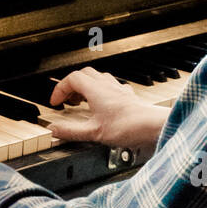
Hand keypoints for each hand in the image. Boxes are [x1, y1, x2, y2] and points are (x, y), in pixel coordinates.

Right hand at [49, 68, 166, 148]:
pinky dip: (102, 92)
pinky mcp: (128, 97)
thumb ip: (70, 131)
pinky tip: (103, 104)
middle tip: (67, 100)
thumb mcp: (92, 133)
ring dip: (87, 87)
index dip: (60, 89)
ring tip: (82, 101)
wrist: (153, 127)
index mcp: (96, 90)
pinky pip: (112, 87)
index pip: (72, 79)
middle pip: (85, 74)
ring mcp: (119, 90)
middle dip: (72, 85)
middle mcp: (107, 86)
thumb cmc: (128, 127)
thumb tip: (53, 130)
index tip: (55, 103)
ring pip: (99, 78)